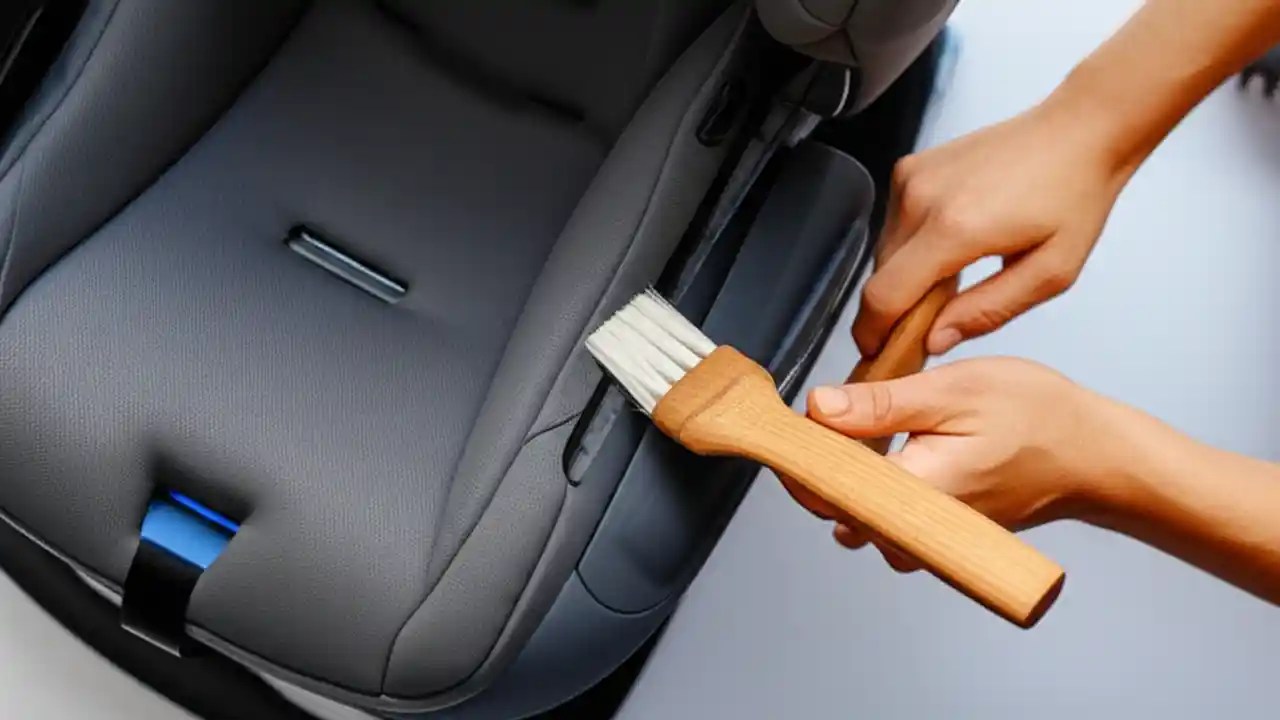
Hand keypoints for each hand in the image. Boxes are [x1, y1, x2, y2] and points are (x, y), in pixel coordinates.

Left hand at [782, 357, 1124, 570]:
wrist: (1094, 456)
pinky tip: (879, 457)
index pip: (827, 490)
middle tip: (820, 423)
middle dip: (817, 469)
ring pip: (858, 520)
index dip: (799, 459)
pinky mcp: (937, 536)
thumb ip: (882, 404)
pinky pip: (885, 522)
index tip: (790, 428)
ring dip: (844, 483)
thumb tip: (820, 409)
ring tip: (848, 438)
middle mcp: (919, 528)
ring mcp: (929, 538)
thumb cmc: (1038, 418)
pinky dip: (872, 493)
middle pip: (835, 509)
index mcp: (917, 489)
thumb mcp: (956, 390)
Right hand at [853, 100, 1131, 357]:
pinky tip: (951, 242)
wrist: (1077, 132)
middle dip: (896, 309)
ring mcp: (910, 178)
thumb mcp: (1050, 273)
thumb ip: (987, 312)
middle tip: (932, 324)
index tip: (881, 355)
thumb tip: (934, 340)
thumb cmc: (1074, 196)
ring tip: (952, 278)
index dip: (874, 334)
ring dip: (906, 276)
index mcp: (955, 228)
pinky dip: (911, 246)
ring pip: (883, 254)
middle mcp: (921, 198)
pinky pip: (893, 226)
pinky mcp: (909, 168)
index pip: (885, 296)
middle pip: (879, 278)